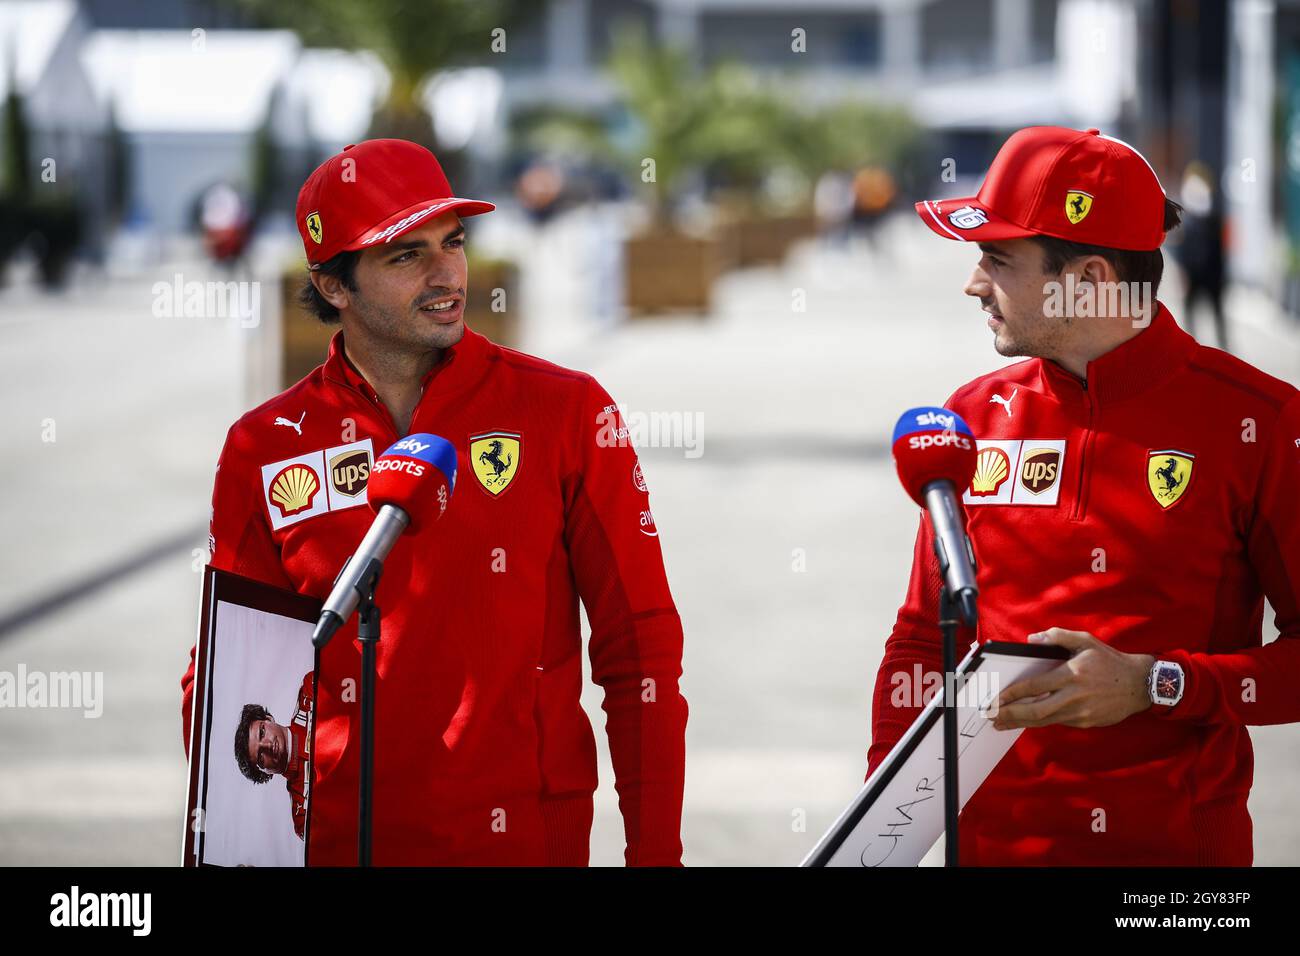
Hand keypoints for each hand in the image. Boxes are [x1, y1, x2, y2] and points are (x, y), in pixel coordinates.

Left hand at [988, 628, 1154, 730]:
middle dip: (1010, 715)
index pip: (1035, 687)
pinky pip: (1058, 722)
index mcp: (1071, 674)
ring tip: (1001, 723)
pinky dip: (1040, 722)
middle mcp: (1074, 696)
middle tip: (991, 716)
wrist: (1140, 684)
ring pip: (1045, 720)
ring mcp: (1081, 712)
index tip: (996, 699)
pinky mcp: (1086, 722)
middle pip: (1036, 710)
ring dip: (1020, 723)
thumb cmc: (1110, 660)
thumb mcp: (1086, 641)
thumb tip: (1033, 639)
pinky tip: (1026, 721)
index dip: (1012, 694)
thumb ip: (1058, 636)